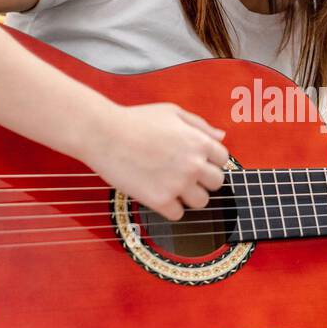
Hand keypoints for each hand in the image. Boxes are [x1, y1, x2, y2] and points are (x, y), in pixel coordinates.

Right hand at [82, 101, 228, 221]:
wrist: (103, 134)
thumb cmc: (136, 120)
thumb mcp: (172, 112)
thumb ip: (200, 125)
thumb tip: (221, 137)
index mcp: (199, 142)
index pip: (223, 160)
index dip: (210, 161)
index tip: (195, 162)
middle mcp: (193, 164)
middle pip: (216, 184)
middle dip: (202, 180)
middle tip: (183, 175)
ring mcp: (178, 184)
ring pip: (201, 203)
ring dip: (189, 197)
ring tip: (171, 186)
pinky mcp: (160, 200)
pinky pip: (178, 214)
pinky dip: (170, 208)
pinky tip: (158, 194)